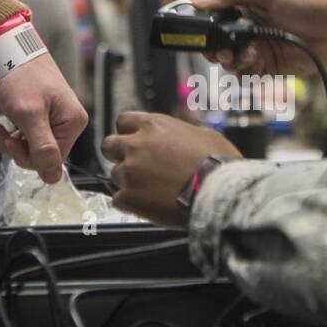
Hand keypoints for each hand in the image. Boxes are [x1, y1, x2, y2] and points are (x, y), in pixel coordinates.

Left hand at [0, 53, 87, 183]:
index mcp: (72, 123)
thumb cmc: (21, 75)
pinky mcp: (42, 117)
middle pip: (40, 154)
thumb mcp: (29, 114)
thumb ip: (42, 148)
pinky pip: (26, 137)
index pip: (51, 159)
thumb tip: (53, 178)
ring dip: (7, 141)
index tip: (8, 141)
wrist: (10, 50)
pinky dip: (8, 134)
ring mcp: (55, 120)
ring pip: (30, 147)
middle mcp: (68, 123)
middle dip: (13, 147)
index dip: (27, 156)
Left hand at [101, 112, 241, 227]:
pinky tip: (148, 205)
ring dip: (128, 181)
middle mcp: (136, 145)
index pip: (123, 121)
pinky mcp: (129, 198)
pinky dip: (130, 203)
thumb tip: (180, 138)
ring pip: (115, 175)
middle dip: (118, 155)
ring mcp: (130, 172)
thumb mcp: (204, 134)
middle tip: (134, 166)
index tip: (134, 141)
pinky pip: (118, 200)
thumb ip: (181, 133)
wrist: (217, 192)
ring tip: (151, 190)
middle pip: (109, 146)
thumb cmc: (218, 163)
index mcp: (153, 126)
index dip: (128, 133)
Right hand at [192, 0, 326, 77]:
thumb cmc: (312, 4)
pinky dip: (245, 71)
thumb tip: (200, 0)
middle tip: (220, 50)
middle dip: (214, 47)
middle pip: (217, 42)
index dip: (202, 22)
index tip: (192, 30)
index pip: (215, 14)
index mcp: (248, 5)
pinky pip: (246, 74)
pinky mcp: (269, 67)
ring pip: (229, 60)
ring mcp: (259, 48)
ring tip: (246, 55)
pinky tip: (255, 62)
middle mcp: (250, 27)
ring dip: (231, 60)